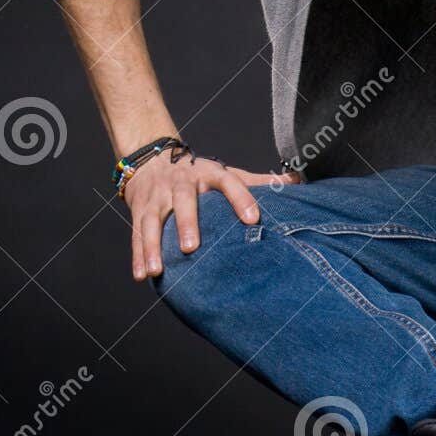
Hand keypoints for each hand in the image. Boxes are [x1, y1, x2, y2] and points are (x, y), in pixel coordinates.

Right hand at [123, 152, 301, 280]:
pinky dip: (138, 255)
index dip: (241, 198)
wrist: (150, 158)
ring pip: (153, 220)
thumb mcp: (227, 173)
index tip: (252, 219)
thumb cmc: (198, 174)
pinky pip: (137, 233)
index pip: (228, 182)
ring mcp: (158, 197)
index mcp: (209, 174)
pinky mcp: (139, 210)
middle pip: (184, 201)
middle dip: (186, 223)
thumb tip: (298, 182)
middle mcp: (182, 183)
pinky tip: (142, 276)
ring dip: (153, 246)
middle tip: (190, 247)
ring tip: (158, 270)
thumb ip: (259, 182)